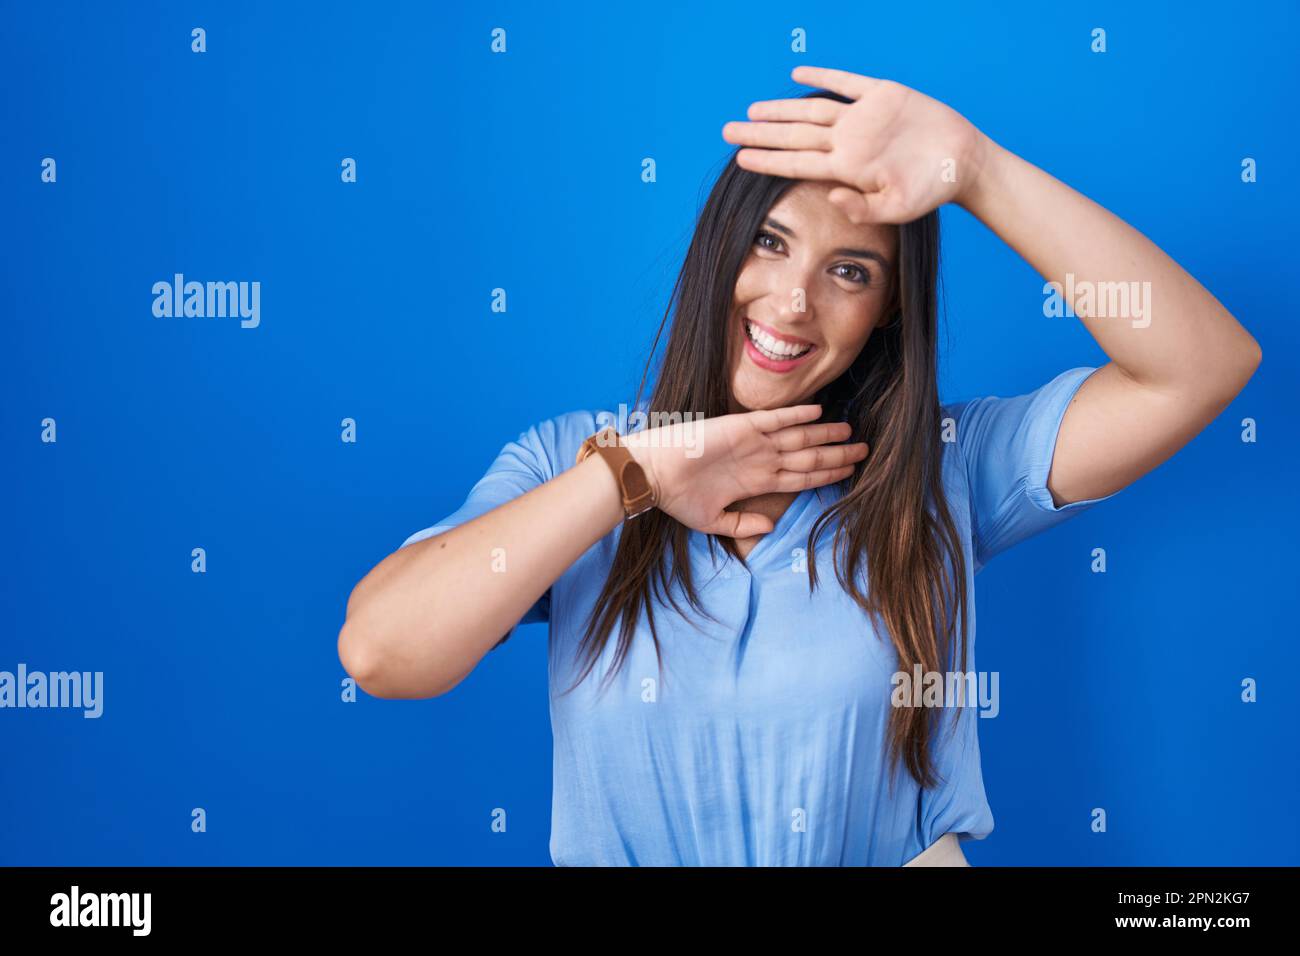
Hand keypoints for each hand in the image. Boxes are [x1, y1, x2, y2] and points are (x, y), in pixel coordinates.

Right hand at [621, 404, 867, 537]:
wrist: (655, 475)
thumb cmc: (679, 498)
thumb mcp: (714, 521)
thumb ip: (744, 523)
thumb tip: (772, 527)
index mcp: (758, 481)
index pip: (803, 478)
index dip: (828, 475)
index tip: (851, 473)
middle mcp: (761, 460)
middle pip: (809, 457)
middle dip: (838, 454)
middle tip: (865, 450)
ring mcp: (754, 443)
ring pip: (800, 437)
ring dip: (826, 435)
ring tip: (851, 432)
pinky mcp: (742, 427)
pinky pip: (776, 419)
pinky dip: (798, 415)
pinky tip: (820, 413)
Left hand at [721, 65, 990, 223]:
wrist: (964, 163)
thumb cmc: (931, 190)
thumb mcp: (897, 208)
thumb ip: (863, 207)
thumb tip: (829, 196)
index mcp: (847, 168)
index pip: (797, 161)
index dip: (768, 159)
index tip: (738, 159)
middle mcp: (849, 141)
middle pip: (795, 134)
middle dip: (760, 133)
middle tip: (726, 130)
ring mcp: (864, 117)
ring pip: (812, 109)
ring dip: (781, 108)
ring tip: (751, 109)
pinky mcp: (884, 95)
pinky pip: (846, 82)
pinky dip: (823, 75)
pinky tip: (796, 73)